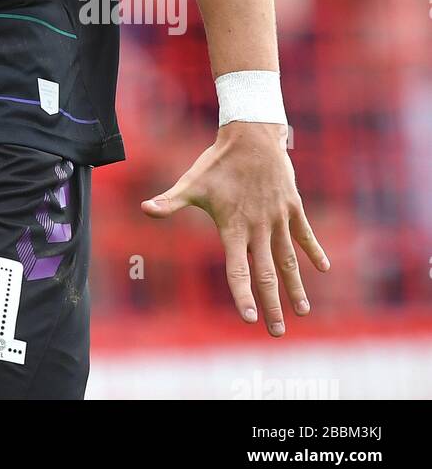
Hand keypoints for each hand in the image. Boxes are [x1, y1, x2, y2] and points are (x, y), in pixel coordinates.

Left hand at [141, 121, 329, 335]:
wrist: (250, 135)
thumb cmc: (218, 162)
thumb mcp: (192, 183)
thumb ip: (170, 201)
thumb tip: (144, 209)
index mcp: (234, 227)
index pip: (238, 269)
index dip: (242, 295)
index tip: (248, 319)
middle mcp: (259, 228)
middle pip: (266, 274)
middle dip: (271, 305)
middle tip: (277, 332)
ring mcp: (279, 218)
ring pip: (288, 260)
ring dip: (295, 286)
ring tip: (302, 311)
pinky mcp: (293, 207)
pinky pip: (305, 234)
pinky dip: (314, 250)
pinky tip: (324, 268)